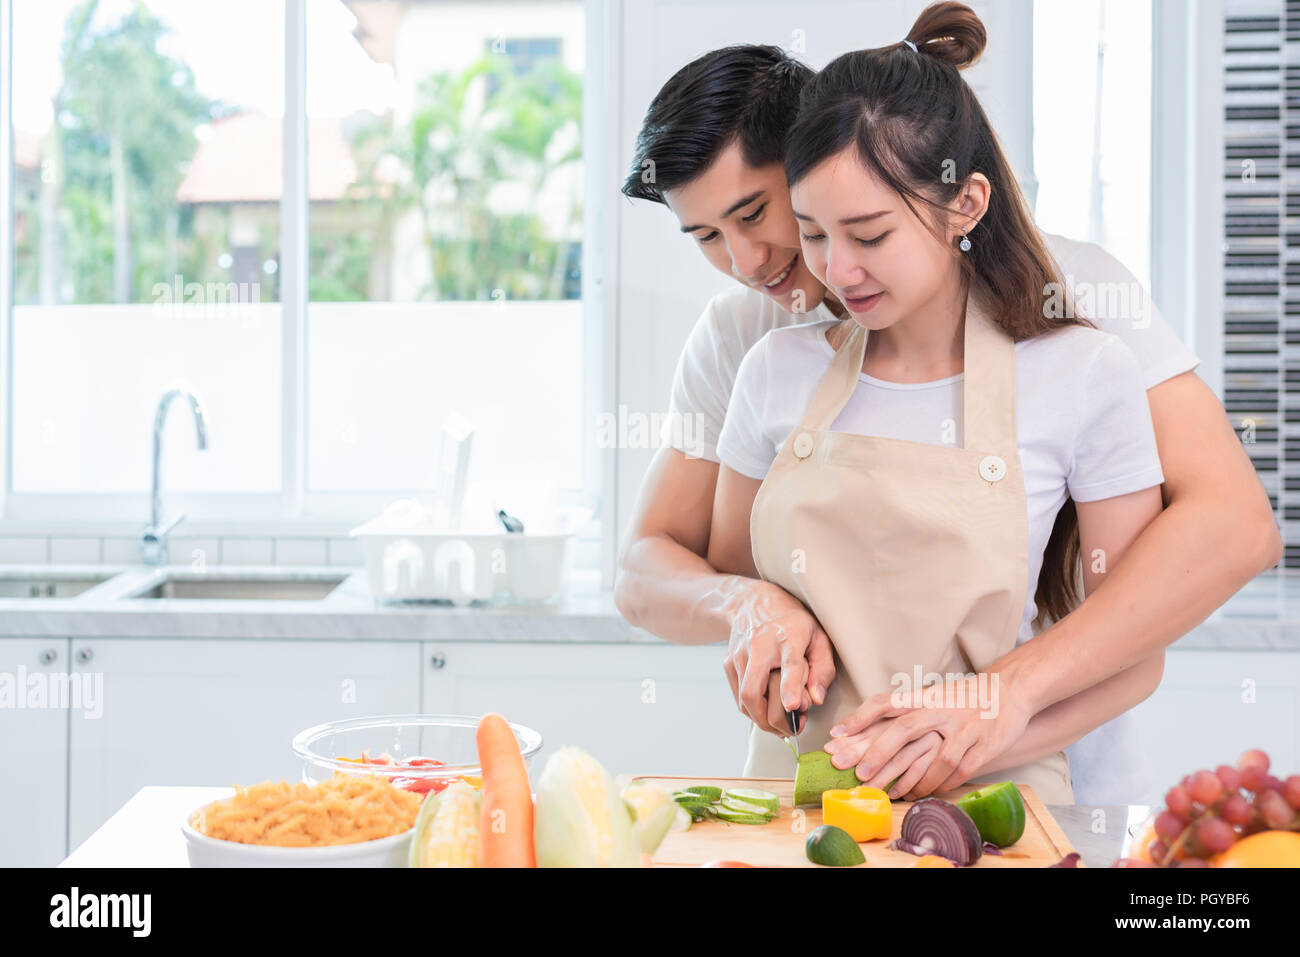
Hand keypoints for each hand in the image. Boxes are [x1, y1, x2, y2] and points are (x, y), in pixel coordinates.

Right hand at [721, 579, 834, 734]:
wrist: (751, 602)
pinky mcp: (728, 662)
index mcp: (787, 636)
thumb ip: (823, 669)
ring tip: (780, 726)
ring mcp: (740, 655)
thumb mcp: (818, 636)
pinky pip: (738, 697)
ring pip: (744, 700)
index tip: (793, 706)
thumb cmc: (792, 622)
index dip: (790, 687)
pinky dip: (752, 711)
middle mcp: (759, 645)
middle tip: (790, 731)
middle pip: (754, 691)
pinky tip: (766, 711)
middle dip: (772, 720)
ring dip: (762, 721)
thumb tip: (816, 699)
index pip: (789, 664)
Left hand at [824, 674, 1033, 796]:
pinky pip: (960, 770)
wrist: (1008, 689)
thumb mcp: (931, 699)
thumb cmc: (961, 698)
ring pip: (935, 758)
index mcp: (924, 696)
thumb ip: (904, 714)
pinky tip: (927, 792)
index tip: (835, 734)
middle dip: (878, 752)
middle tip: (859, 774)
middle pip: (904, 729)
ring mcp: (964, 726)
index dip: (859, 717)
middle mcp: (941, 708)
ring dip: (914, 780)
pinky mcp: (984, 744)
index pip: (885, 702)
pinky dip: (941, 784)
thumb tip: (862, 735)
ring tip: (894, 793)